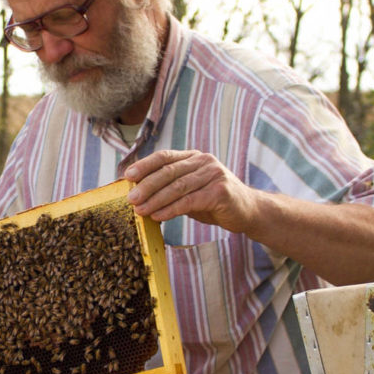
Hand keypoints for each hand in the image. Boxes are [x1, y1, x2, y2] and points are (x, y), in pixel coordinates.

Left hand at [123, 149, 255, 233]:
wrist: (248, 211)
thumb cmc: (213, 202)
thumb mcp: (190, 190)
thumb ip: (170, 188)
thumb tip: (138, 193)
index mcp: (194, 157)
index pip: (164, 157)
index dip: (144, 165)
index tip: (126, 175)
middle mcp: (204, 161)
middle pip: (168, 172)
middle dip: (146, 185)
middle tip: (130, 198)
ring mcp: (214, 174)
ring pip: (177, 187)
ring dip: (155, 200)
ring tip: (140, 210)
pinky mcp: (220, 191)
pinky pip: (190, 201)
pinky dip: (171, 209)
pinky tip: (158, 216)